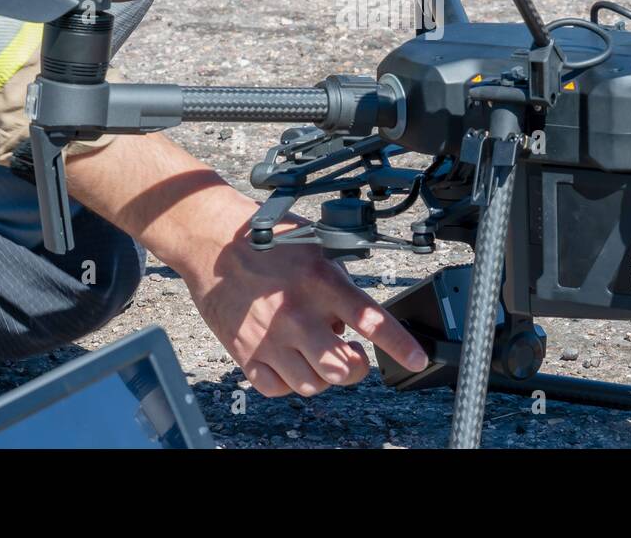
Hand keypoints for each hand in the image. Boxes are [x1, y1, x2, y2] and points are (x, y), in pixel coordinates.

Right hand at [67, 134, 428, 397]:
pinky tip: (289, 360)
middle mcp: (298, 314)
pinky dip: (290, 381)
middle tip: (351, 356)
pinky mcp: (246, 353)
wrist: (213, 243)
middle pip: (343, 369)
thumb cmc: (265, 241)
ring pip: (313, 384)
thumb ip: (338, 284)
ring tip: (316, 353)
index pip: (371, 320)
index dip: (400, 345)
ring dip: (321, 374)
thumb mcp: (314, 248)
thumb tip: (351, 322)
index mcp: (321, 282)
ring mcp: (270, 338)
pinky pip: (279, 389)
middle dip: (355, 367)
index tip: (417, 359)